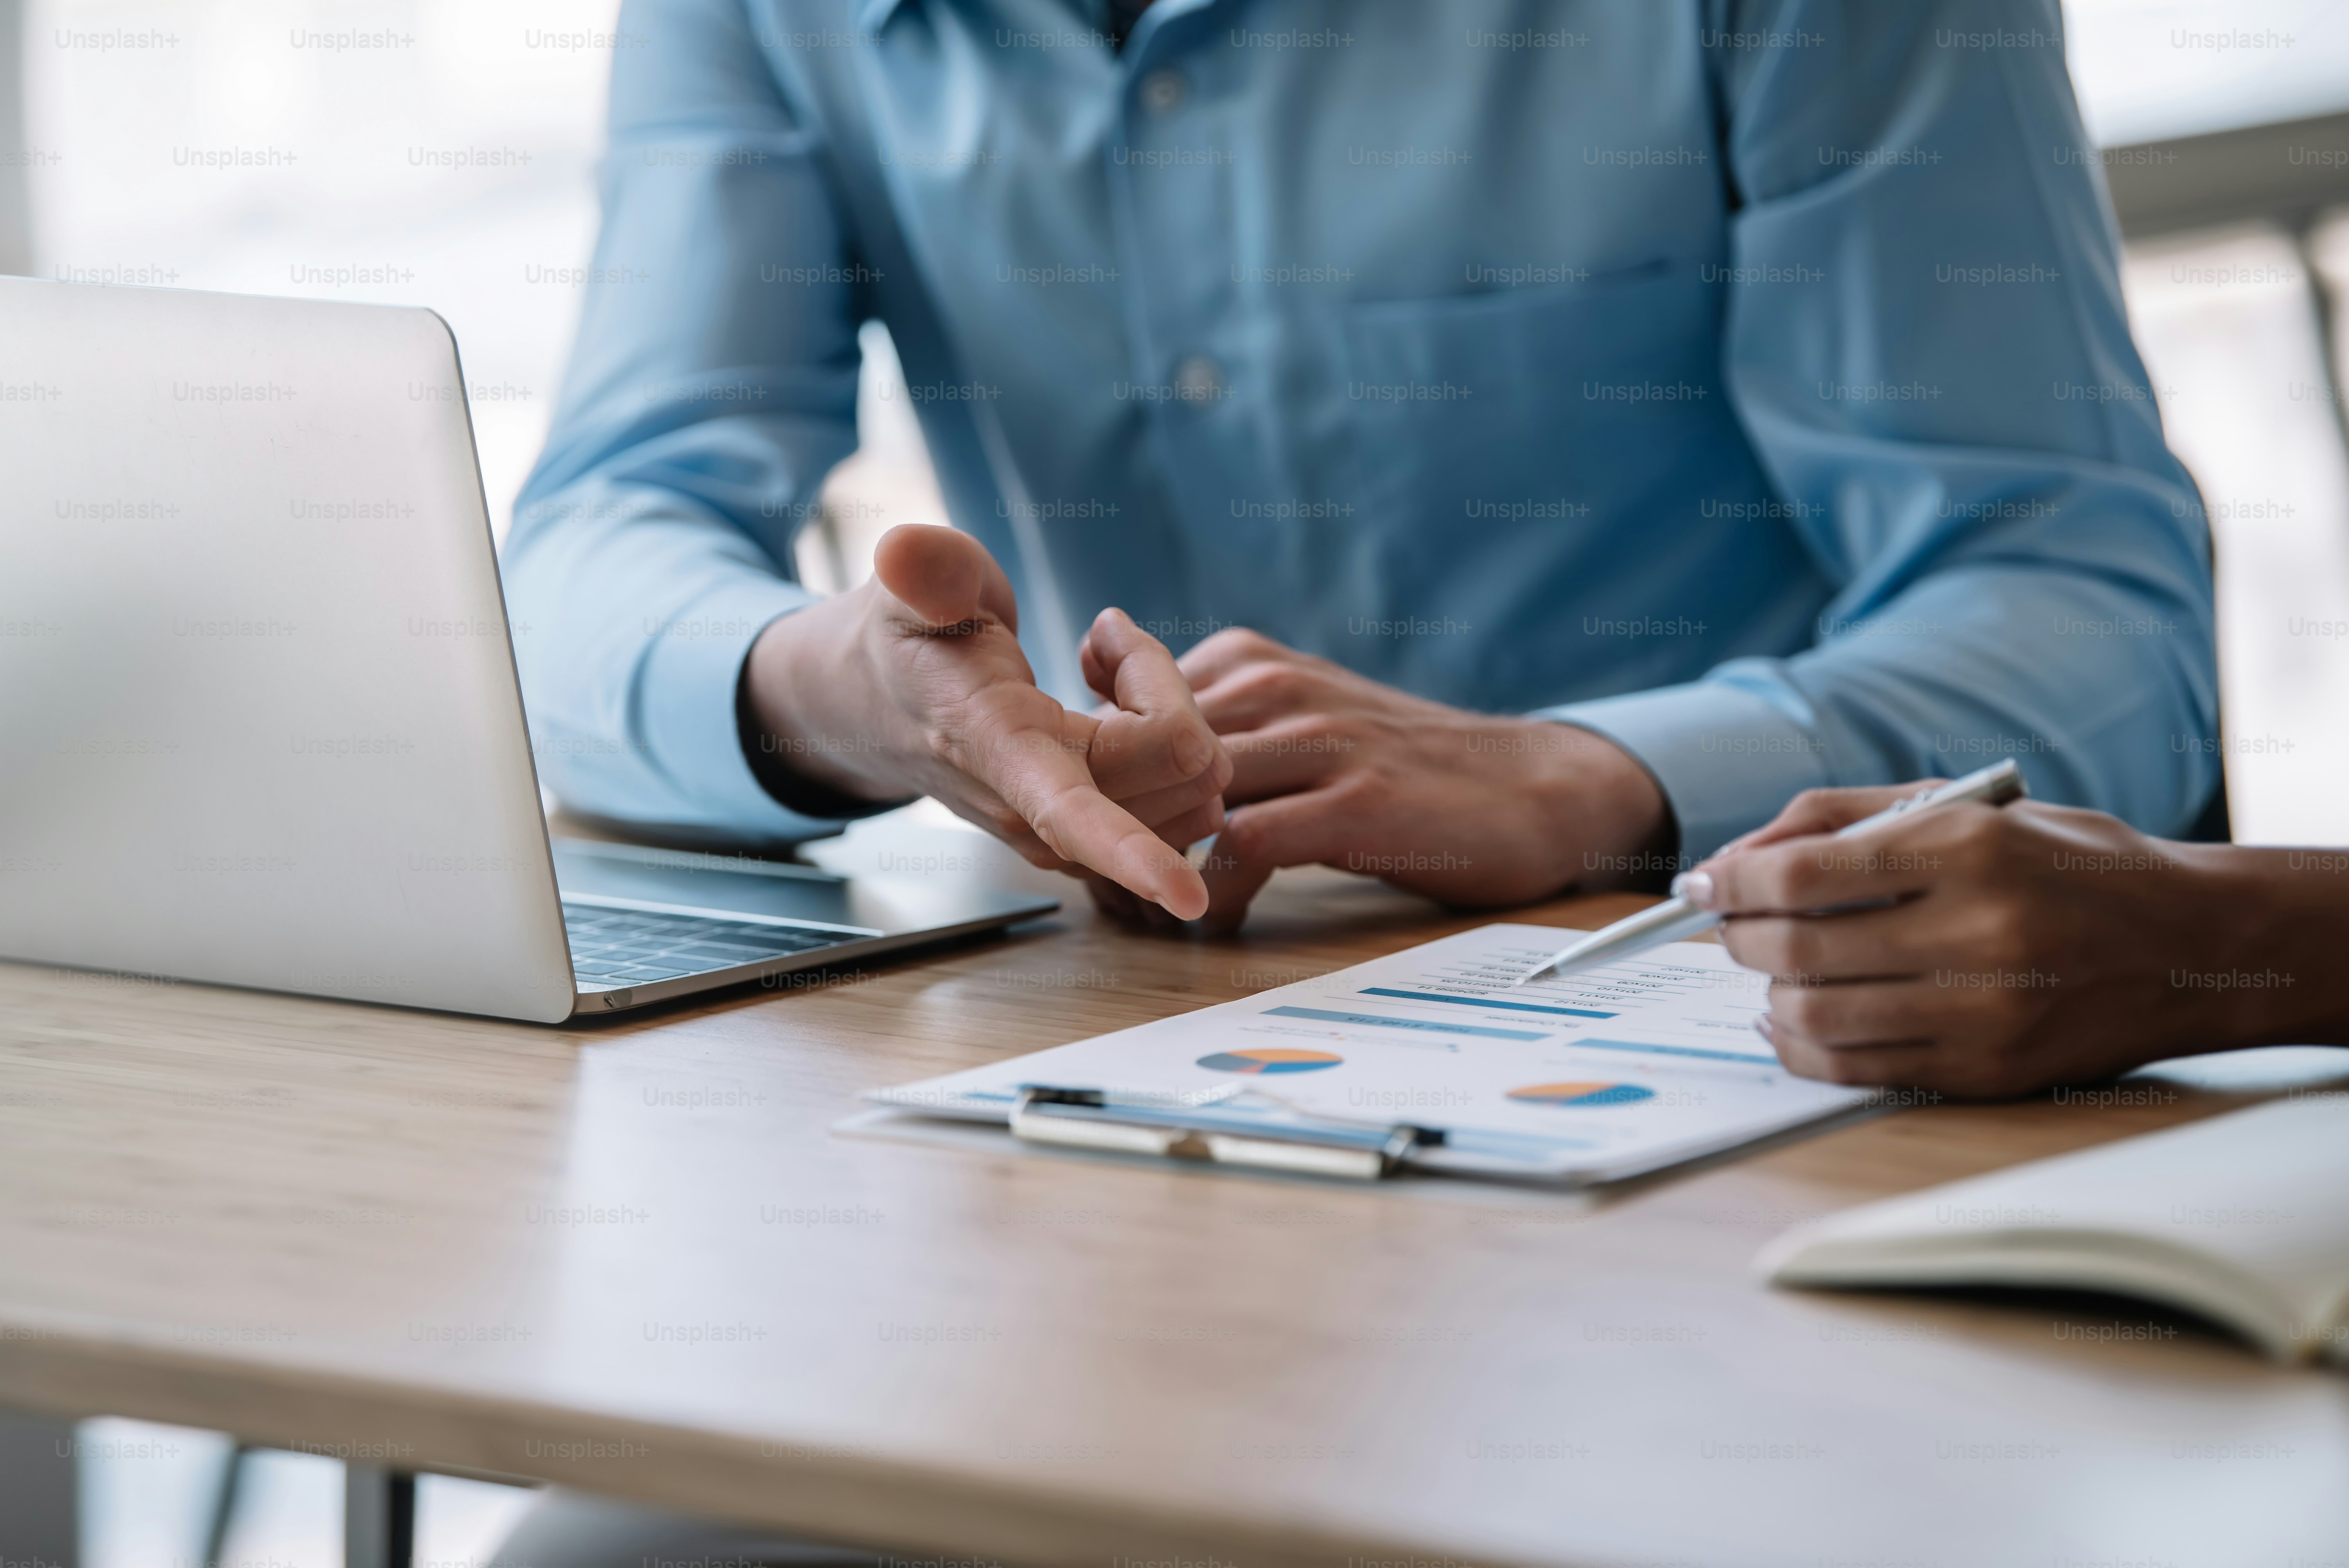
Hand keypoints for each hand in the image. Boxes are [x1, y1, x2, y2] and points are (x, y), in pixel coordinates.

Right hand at [742, 526, 1225, 918]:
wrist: (879, 704)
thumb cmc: (905, 641)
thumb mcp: (905, 589)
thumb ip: (923, 570)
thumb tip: (907, 552)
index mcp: (1000, 751)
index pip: (1077, 815)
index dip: (1136, 856)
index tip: (1189, 899)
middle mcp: (1038, 811)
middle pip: (1183, 762)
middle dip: (1166, 686)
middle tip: (1101, 644)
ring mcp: (1067, 835)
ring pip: (1196, 779)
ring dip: (1172, 714)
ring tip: (1100, 674)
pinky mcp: (1091, 837)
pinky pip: (1186, 792)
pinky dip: (1171, 741)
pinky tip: (1108, 702)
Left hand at [1091, 629, 1667, 931]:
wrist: (1533, 785)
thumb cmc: (1406, 765)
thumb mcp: (1306, 717)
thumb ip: (1223, 725)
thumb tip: (1125, 761)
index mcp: (1253, 663)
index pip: (1126, 712)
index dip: (1103, 781)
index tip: (1098, 835)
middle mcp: (1277, 691)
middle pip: (1142, 756)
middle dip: (1113, 827)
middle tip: (1107, 887)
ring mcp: (1319, 746)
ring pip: (1184, 801)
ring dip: (1154, 866)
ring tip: (1153, 911)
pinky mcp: (1355, 806)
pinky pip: (1244, 851)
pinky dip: (1216, 896)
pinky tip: (1222, 923)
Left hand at [1684, 786, 2228, 1097]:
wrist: (2195, 946)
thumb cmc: (2067, 865)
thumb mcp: (1966, 808)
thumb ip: (1841, 818)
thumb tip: (1735, 856)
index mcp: (1970, 850)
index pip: (1801, 873)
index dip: (1730, 880)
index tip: (1703, 882)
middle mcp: (1978, 932)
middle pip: (1795, 947)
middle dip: (1739, 935)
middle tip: (1735, 923)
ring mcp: (1984, 1012)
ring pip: (1813, 1016)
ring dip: (1767, 993)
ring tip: (1775, 970)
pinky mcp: (1986, 1072)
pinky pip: (1853, 1069)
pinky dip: (1802, 1044)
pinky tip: (1799, 1017)